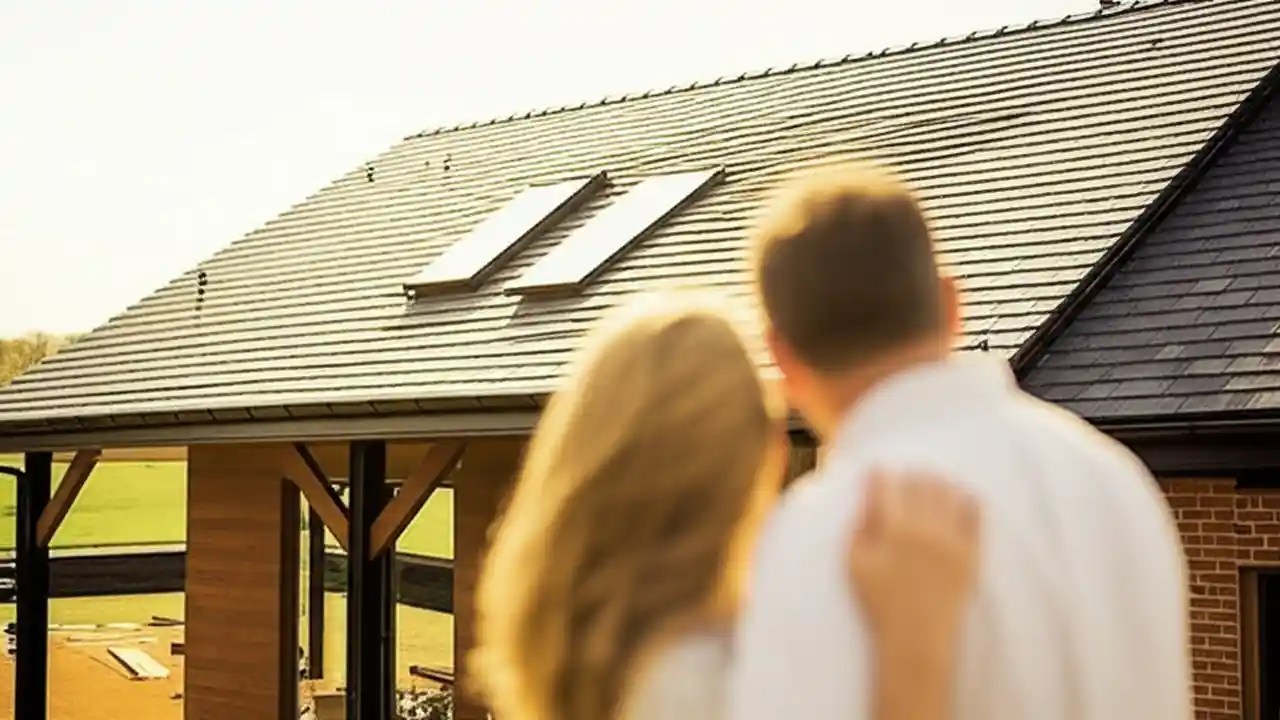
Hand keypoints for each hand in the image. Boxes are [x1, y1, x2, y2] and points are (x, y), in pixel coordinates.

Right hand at [847, 470, 980, 670]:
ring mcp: (953, 539)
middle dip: (910, 476)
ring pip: (949, 492)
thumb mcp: (855, 563)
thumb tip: (867, 496)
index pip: (888, 486)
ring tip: (931, 484)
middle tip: (906, 479)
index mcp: (894, 529)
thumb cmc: (880, 602)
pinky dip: (967, 499)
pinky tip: (960, 496)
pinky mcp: (972, 552)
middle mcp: (926, 528)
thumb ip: (859, 526)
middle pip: (920, 483)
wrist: (917, 637)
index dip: (881, 474)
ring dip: (937, 483)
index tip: (878, 472)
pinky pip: (975, 513)